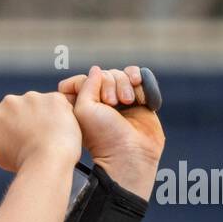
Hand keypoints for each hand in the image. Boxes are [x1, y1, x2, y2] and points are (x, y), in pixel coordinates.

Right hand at [0, 91, 80, 173]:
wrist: (48, 160)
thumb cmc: (24, 163)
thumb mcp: (2, 156)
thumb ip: (1, 140)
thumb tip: (6, 140)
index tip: (7, 124)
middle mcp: (10, 102)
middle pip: (14, 104)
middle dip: (22, 115)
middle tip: (33, 133)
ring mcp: (32, 98)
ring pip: (37, 102)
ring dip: (41, 112)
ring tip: (49, 134)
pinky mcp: (54, 98)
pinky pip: (56, 103)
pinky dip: (60, 113)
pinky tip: (61, 129)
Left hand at [57, 66, 165, 198]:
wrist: (131, 151)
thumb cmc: (103, 136)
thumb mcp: (83, 110)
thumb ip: (84, 85)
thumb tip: (96, 70)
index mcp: (84, 105)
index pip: (83, 79)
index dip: (89, 83)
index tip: (97, 100)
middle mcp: (102, 101)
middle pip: (105, 74)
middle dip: (111, 84)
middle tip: (114, 103)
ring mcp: (122, 99)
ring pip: (122, 74)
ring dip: (125, 83)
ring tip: (128, 101)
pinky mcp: (140, 99)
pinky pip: (139, 78)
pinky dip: (139, 82)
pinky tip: (139, 96)